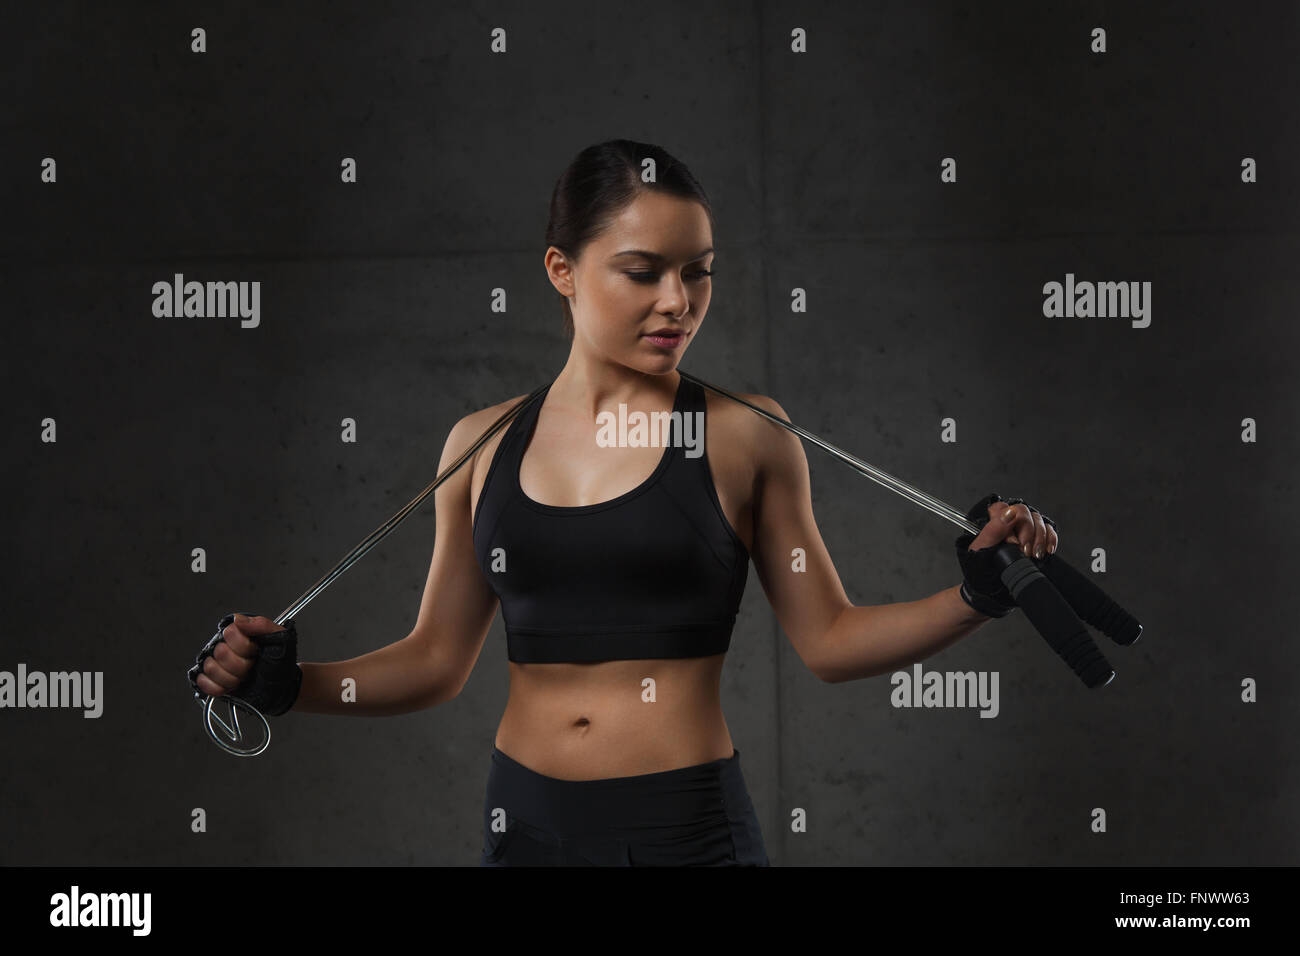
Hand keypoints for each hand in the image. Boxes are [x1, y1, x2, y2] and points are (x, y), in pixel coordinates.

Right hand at [188, 612, 302, 715]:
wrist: (282, 686)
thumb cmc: (281, 661)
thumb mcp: (281, 638)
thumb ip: (262, 625)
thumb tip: (238, 619)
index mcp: (240, 634)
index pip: (229, 633)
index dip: (245, 646)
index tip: (256, 651)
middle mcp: (226, 647)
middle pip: (220, 653)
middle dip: (241, 664)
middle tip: (252, 665)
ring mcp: (218, 664)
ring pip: (210, 667)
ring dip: (232, 677)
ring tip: (244, 677)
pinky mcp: (213, 681)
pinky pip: (203, 682)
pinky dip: (219, 687)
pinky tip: (233, 685)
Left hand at [955, 493, 1059, 617]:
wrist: (992, 590)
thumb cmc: (981, 569)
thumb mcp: (981, 550)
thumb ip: (993, 529)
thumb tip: (1009, 512)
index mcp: (992, 521)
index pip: (1004, 507)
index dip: (1010, 522)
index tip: (1011, 542)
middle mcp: (1009, 523)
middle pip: (1024, 513)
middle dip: (1028, 532)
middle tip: (1024, 551)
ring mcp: (1024, 530)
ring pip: (1038, 520)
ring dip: (1040, 538)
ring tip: (1034, 555)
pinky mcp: (1037, 539)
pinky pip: (1049, 530)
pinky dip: (1051, 539)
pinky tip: (1047, 550)